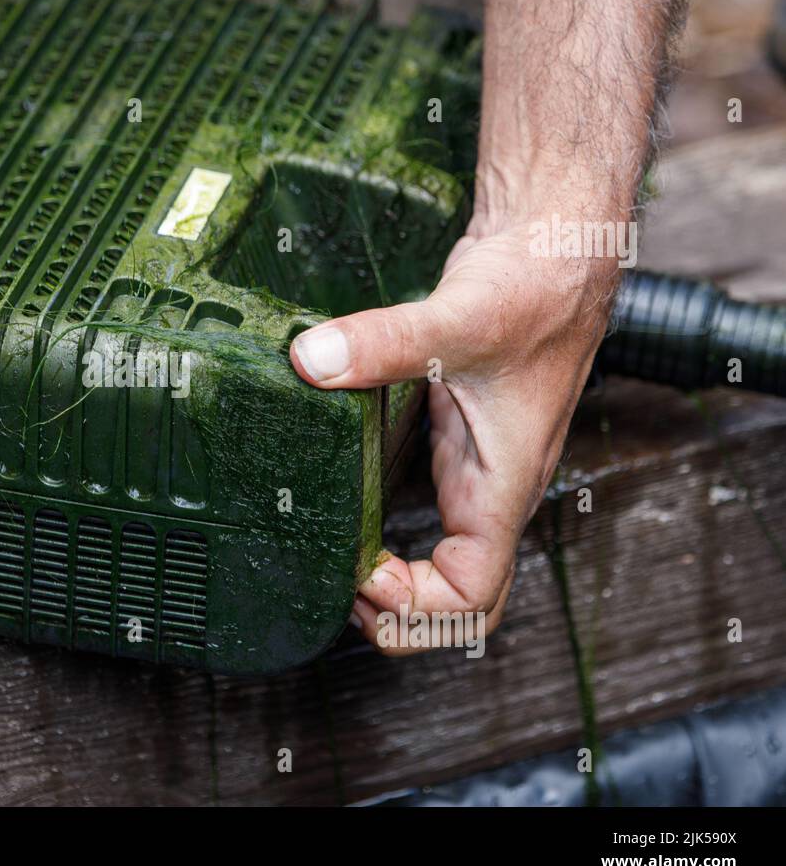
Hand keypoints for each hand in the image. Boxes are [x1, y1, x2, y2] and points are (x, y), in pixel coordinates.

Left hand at [289, 216, 618, 652]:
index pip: (472, 597)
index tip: (362, 571)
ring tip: (333, 564)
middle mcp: (491, 490)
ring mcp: (474, 468)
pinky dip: (390, 529)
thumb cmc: (536, 290)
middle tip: (339, 588)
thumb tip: (310, 360)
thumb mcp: (456, 321)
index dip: (415, 607)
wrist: (554, 248)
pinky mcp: (453, 439)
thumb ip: (381, 341)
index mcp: (504, 487)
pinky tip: (342, 507)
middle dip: (402, 617)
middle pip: (462, 602)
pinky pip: (430, 513)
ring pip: (446, 562)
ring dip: (395, 582)